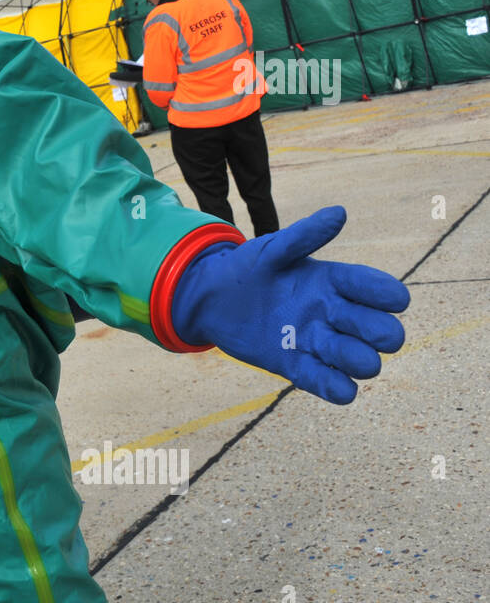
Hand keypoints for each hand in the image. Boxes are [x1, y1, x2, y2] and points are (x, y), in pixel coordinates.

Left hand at [171, 206, 409, 404]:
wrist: (209, 299)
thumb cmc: (245, 269)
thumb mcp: (271, 250)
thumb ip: (303, 236)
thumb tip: (340, 213)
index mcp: (333, 282)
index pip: (374, 288)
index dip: (388, 295)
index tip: (394, 300)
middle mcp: (333, 313)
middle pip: (380, 330)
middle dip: (382, 333)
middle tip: (364, 331)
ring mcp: (316, 341)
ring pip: (359, 360)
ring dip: (361, 361)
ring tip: (345, 356)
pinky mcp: (294, 365)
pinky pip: (325, 382)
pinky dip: (338, 388)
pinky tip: (341, 389)